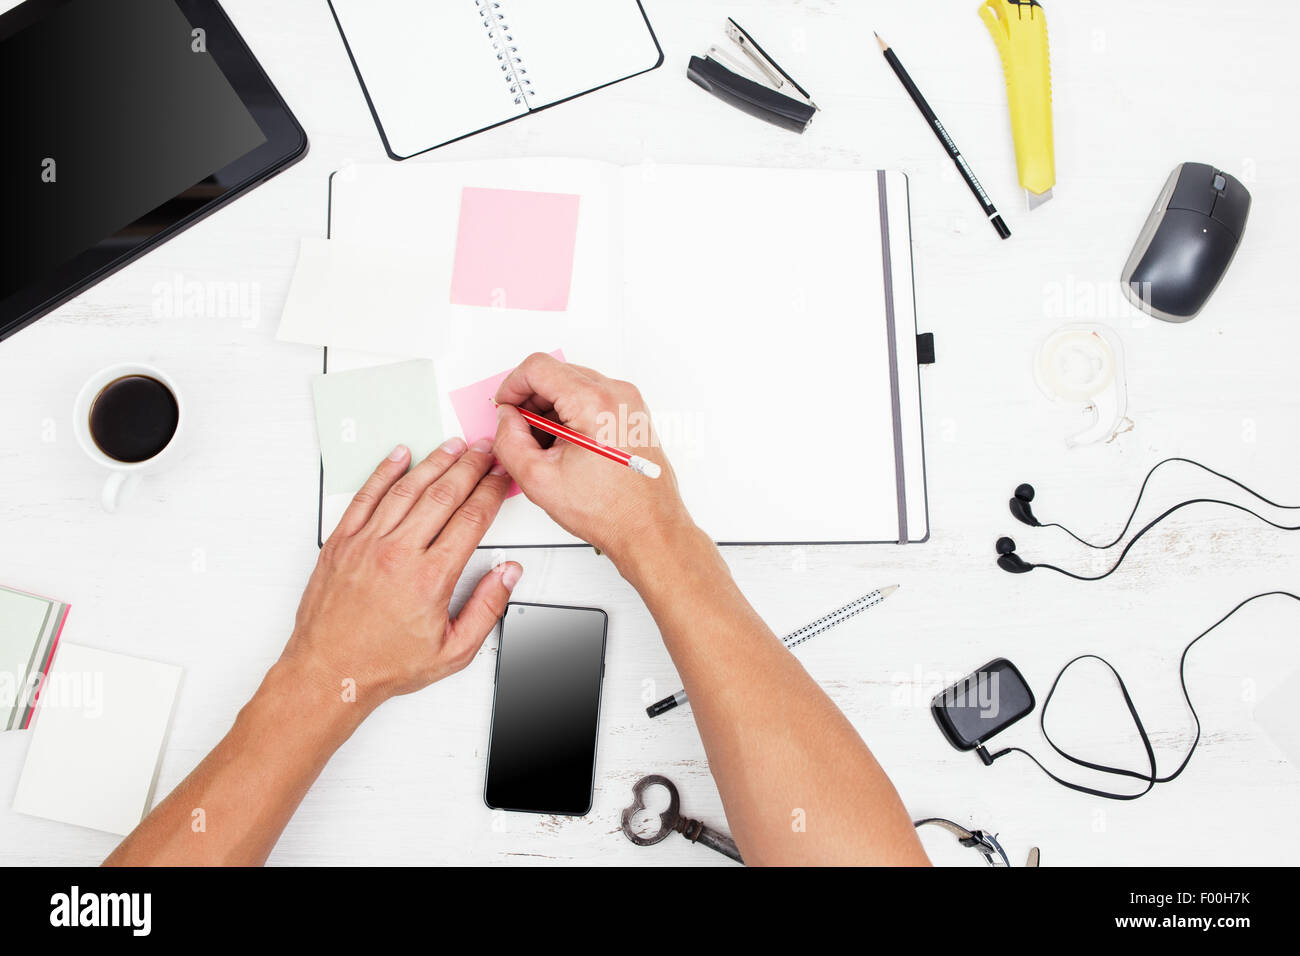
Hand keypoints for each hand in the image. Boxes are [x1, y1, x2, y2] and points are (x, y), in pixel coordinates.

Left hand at [282, 438, 520, 708]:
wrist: (328, 672)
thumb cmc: (383, 664)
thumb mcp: (453, 651)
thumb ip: (487, 609)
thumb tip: (508, 574)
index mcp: (430, 578)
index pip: (471, 519)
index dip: (491, 491)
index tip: (500, 477)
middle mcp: (398, 554)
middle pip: (443, 494)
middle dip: (469, 466)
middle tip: (484, 450)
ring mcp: (367, 544)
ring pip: (407, 489)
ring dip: (434, 462)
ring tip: (453, 446)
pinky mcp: (341, 542)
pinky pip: (365, 496)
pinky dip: (384, 472)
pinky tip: (400, 456)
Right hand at [492, 353, 696, 567]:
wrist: (649, 530)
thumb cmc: (609, 511)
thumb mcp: (539, 479)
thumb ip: (508, 441)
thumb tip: (506, 419)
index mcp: (595, 403)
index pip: (538, 367)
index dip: (512, 386)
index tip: (505, 406)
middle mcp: (617, 394)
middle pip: (557, 374)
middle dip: (531, 400)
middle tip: (520, 432)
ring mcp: (629, 403)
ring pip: (574, 386)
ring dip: (551, 410)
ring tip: (546, 448)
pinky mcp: (633, 414)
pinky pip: (593, 399)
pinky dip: (572, 415)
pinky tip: (566, 448)